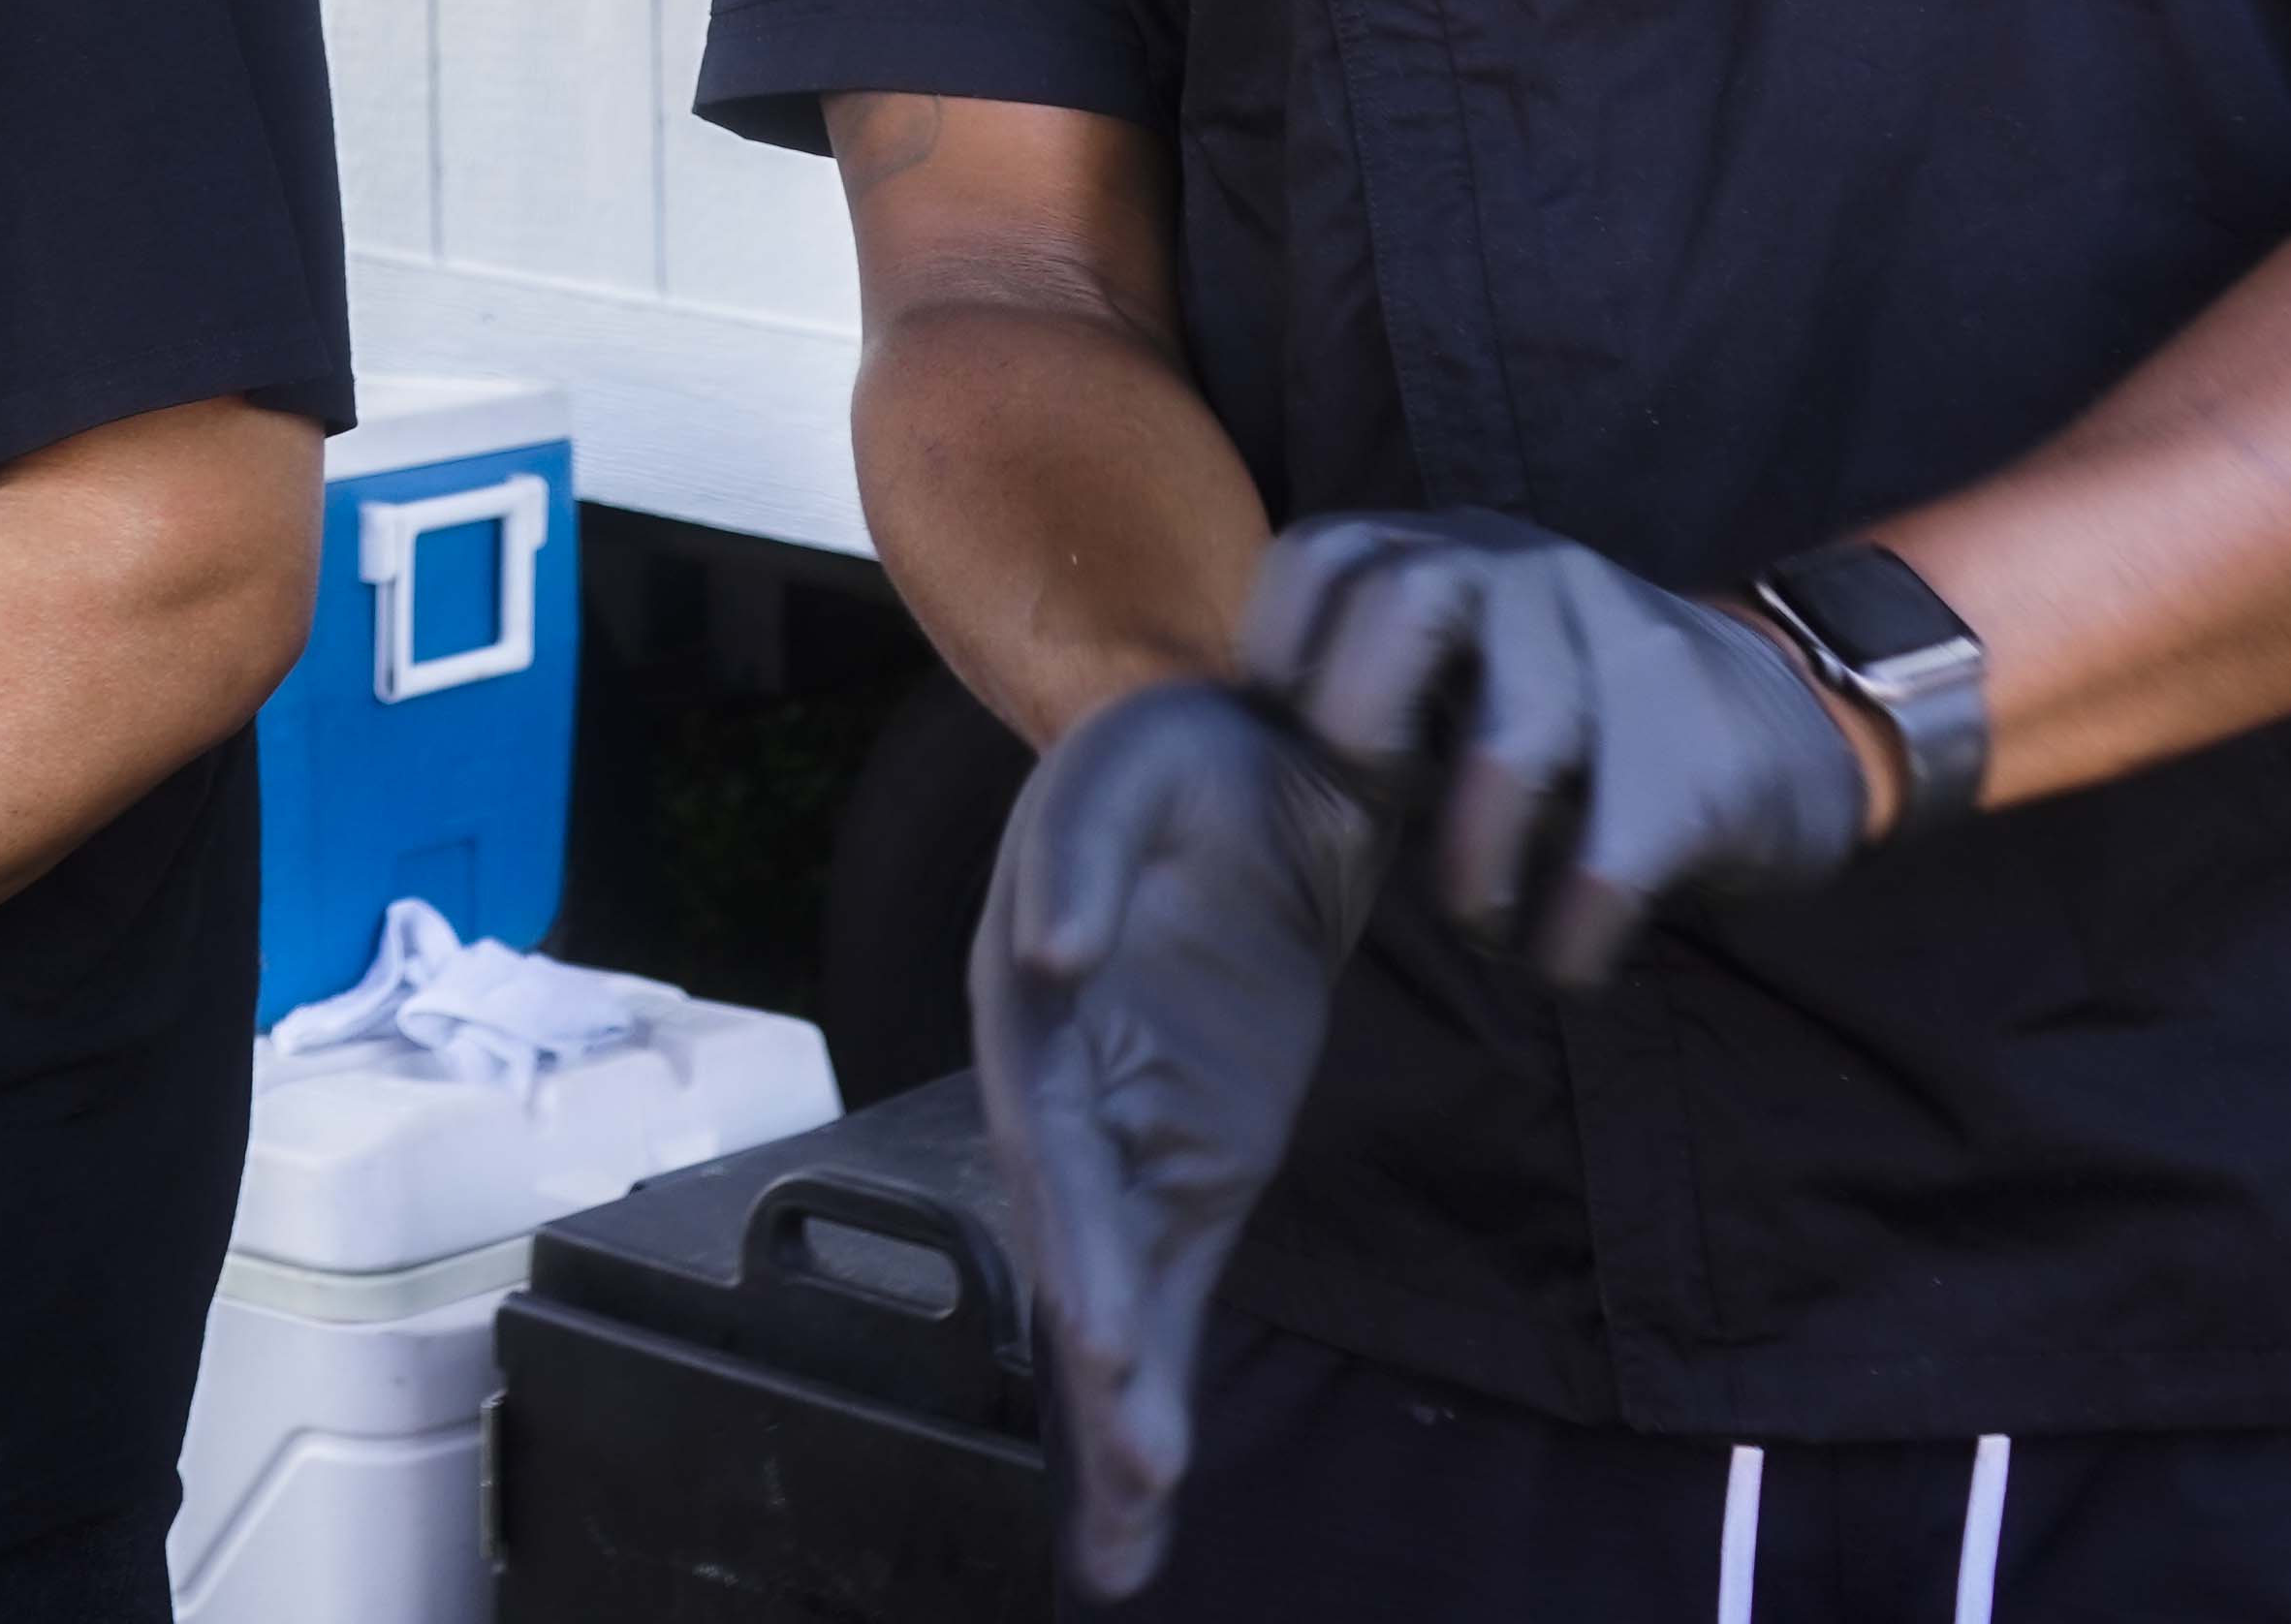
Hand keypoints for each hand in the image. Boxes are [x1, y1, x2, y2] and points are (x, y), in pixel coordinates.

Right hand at [967, 681, 1378, 1608]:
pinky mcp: (1189, 1171)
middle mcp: (1060, 1088)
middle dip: (1098, 1356)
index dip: (1068, 1232)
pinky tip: (1148, 1499)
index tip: (1097, 1330)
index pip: (1045, 1133)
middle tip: (1137, 1459)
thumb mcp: (1130, 766)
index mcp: (1030, 997)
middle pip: (1070, 1238)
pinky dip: (1158, 1389)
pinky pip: (1167, 1294)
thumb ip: (1084, 851)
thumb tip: (1051, 957)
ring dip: (1119, 1406)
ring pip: (1110, 1290)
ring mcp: (1124, 1140)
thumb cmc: (1178, 762)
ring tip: (1132, 1529)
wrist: (1260, 770)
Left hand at [1242, 511, 1867, 988]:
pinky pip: (1605, 867)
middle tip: (1385, 808)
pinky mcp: (1704, 765)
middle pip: (1407, 599)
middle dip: (1364, 726)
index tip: (1310, 749)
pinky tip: (1561, 961)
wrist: (1791, 729)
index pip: (1322, 558)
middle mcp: (1537, 575)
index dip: (1286, 659)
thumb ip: (1367, 670)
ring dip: (1470, 872)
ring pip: (1510, 747)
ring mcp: (1630, 653)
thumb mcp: (1466, 662)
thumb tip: (1237, 738)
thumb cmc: (1577, 717)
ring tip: (1480, 921)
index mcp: (1459, 551)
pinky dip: (1563, 944)